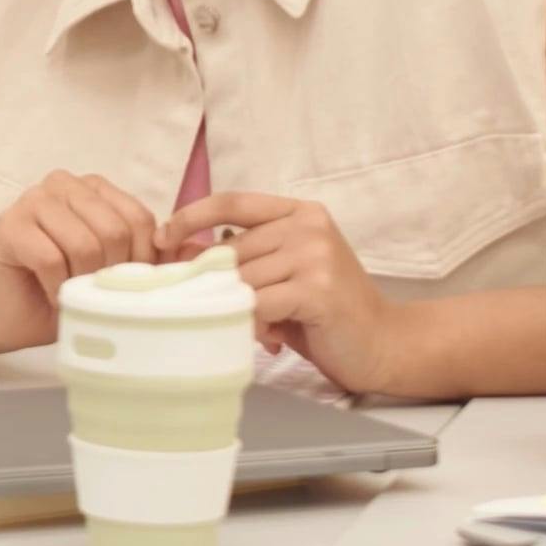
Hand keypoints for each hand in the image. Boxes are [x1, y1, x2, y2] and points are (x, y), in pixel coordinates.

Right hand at [0, 172, 166, 337]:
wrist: (6, 313)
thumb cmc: (64, 290)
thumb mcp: (118, 274)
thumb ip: (158, 259)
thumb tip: (208, 251)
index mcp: (93, 188)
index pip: (139, 218)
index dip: (141, 260)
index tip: (125, 286)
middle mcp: (63, 184)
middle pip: (115, 229)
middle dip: (111, 273)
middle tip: (94, 294)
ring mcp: (32, 201)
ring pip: (85, 243)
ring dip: (82, 282)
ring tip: (72, 294)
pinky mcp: (8, 226)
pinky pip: (51, 258)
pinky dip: (57, 287)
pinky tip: (52, 295)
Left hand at [164, 191, 408, 393]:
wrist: (383, 343)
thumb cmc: (325, 311)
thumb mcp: (282, 272)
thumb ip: (244, 257)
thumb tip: (180, 253)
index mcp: (300, 213)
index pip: (231, 202)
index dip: (190, 217)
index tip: (162, 240)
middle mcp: (308, 226)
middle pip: (231, 249)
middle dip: (216, 284)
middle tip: (227, 311)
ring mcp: (315, 255)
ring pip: (241, 279)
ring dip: (239, 309)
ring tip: (262, 327)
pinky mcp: (317, 289)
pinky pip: (257, 304)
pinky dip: (252, 324)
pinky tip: (270, 336)